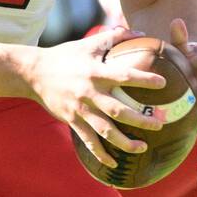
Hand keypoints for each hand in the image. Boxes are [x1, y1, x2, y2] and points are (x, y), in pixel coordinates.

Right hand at [15, 26, 170, 168]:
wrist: (33, 73)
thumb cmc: (64, 56)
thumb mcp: (88, 43)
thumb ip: (114, 37)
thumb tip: (141, 33)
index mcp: (95, 73)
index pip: (125, 76)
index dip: (144, 80)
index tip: (163, 83)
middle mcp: (89, 93)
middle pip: (119, 111)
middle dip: (141, 120)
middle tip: (161, 124)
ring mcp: (80, 109)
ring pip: (105, 131)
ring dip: (125, 142)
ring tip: (143, 148)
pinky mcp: (72, 121)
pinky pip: (88, 141)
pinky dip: (101, 154)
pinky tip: (114, 163)